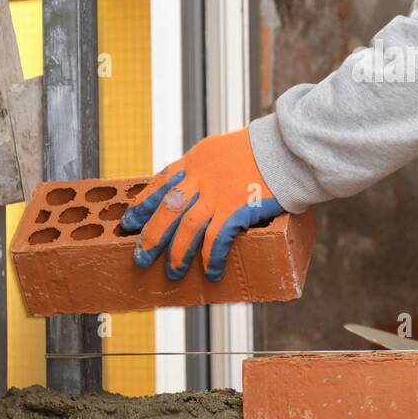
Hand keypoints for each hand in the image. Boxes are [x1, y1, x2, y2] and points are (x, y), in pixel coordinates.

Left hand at [120, 126, 282, 281]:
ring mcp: (218, 193)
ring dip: (177, 253)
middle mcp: (202, 176)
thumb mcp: (226, 149)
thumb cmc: (264, 149)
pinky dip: (210, 257)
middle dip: (151, 235)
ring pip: (187, 228)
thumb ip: (211, 168)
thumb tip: (201, 192)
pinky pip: (216, 239)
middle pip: (167, 209)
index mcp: (197, 159)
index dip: (143, 203)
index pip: (161, 182)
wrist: (287, 146)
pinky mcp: (237, 208)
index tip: (130, 220)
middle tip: (141, 256)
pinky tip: (210, 272)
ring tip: (173, 272)